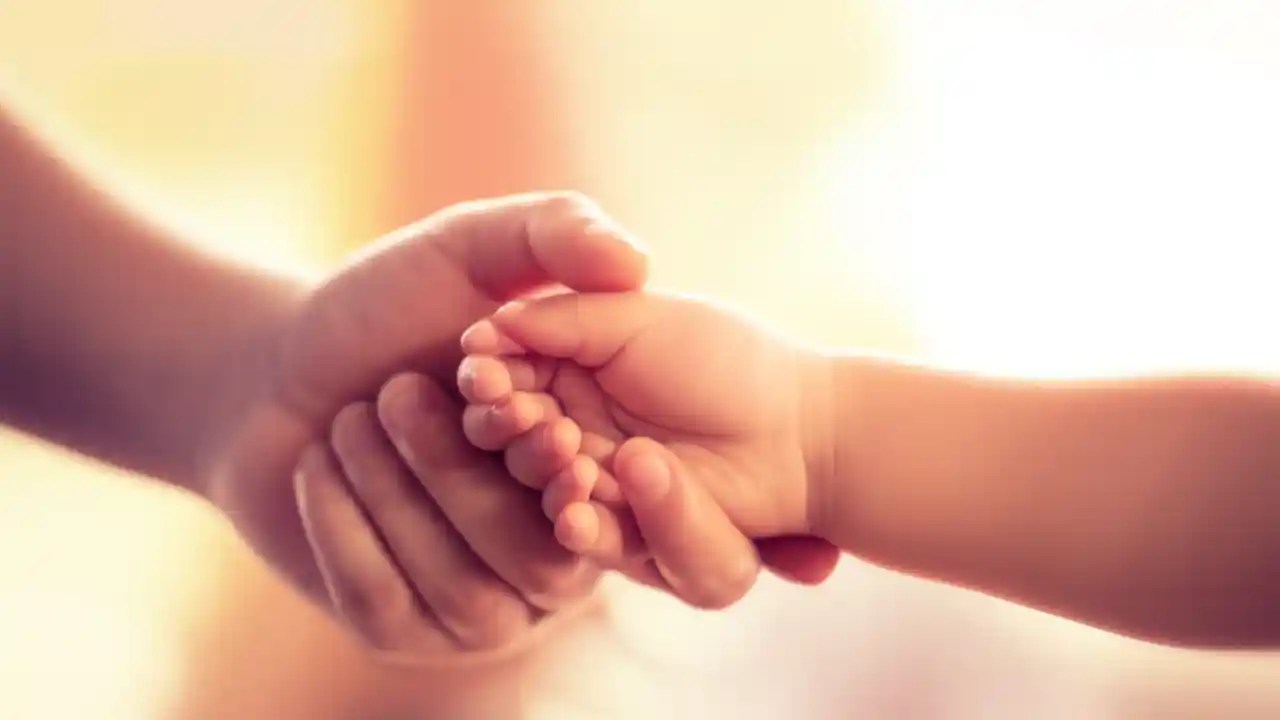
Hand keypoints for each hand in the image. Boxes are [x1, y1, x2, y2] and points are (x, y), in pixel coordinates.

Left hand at [203, 193, 647, 658]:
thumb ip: (556, 231)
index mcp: (583, 468)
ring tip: (350, 420)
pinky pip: (387, 607)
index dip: (563, 468)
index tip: (522, 413)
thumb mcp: (467, 246)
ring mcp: (473, 602)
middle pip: (538, 562)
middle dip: (460, 477)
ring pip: (468, 593)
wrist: (273, 367)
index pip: (607, 506)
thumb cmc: (383, 309)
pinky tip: (319, 464)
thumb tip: (638, 260)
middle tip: (396, 392)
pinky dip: (346, 528)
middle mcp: (543, 548)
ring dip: (398, 495)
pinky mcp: (398, 630)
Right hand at [457, 291, 837, 607]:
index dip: (490, 376)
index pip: (510, 377)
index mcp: (576, 369)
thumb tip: (492, 322)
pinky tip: (576, 511)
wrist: (802, 430)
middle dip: (511, 428)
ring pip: (546, 489)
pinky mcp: (627, 536)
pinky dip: (583, 524)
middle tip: (516, 414)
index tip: (478, 369)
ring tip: (567, 456)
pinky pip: (591, 536)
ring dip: (547, 473)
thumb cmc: (723, 360)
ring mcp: (600, 484)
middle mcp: (578, 428)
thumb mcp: (637, 319)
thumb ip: (565, 317)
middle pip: (516, 439)